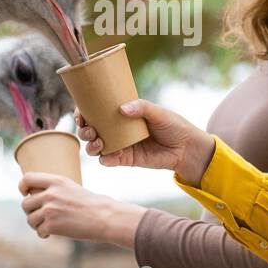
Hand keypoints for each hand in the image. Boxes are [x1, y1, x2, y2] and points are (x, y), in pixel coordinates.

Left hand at [17, 172, 144, 245]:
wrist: (105, 217)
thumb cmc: (92, 204)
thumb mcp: (72, 188)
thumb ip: (54, 189)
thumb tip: (36, 196)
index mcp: (56, 180)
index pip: (27, 178)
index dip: (22, 187)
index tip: (25, 193)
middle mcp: (50, 194)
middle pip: (26, 203)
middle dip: (31, 212)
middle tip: (41, 216)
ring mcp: (50, 210)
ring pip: (30, 219)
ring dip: (36, 224)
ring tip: (47, 225)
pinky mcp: (52, 225)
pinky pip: (39, 231)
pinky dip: (44, 234)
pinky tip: (51, 233)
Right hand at [74, 100, 214, 185]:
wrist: (186, 148)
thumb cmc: (174, 126)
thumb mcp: (158, 112)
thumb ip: (141, 107)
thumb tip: (122, 108)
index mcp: (122, 114)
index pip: (97, 112)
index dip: (84, 112)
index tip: (81, 113)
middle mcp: (118, 130)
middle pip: (91, 130)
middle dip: (84, 130)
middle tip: (89, 129)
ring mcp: (121, 145)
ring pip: (96, 146)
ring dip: (91, 145)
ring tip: (97, 141)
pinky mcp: (126, 159)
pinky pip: (109, 160)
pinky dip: (104, 158)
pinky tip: (106, 155)